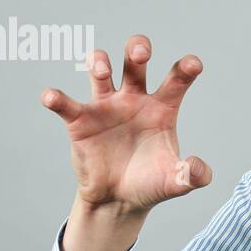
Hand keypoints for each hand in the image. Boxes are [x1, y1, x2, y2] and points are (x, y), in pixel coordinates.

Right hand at [41, 35, 211, 214]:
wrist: (118, 201)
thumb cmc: (150, 184)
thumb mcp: (175, 182)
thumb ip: (193, 175)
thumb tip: (199, 168)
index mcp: (162, 108)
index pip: (176, 80)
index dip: (185, 68)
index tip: (194, 64)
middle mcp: (134, 99)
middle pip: (135, 62)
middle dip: (137, 49)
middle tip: (140, 54)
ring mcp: (106, 107)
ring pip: (100, 71)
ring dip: (99, 62)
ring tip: (102, 70)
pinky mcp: (81, 121)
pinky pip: (66, 104)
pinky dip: (56, 98)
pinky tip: (51, 98)